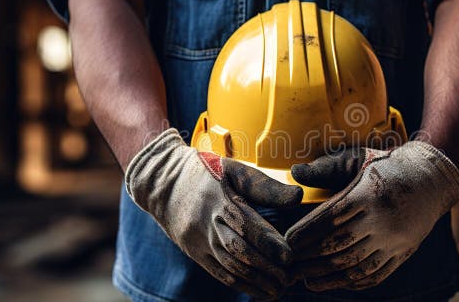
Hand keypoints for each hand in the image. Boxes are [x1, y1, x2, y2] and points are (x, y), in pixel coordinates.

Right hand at [125, 128, 302, 298]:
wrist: (161, 182)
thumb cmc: (206, 172)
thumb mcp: (233, 169)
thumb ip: (265, 185)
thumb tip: (298, 197)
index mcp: (218, 200)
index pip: (246, 225)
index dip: (268, 243)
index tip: (289, 256)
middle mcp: (206, 223)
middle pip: (238, 251)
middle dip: (266, 268)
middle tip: (288, 279)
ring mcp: (198, 241)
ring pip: (229, 266)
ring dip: (255, 281)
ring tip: (278, 290)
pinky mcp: (194, 252)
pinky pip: (218, 272)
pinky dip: (239, 284)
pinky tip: (258, 291)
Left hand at [284, 141, 458, 290]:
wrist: (432, 178)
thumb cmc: (387, 165)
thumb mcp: (358, 158)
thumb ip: (326, 167)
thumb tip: (296, 173)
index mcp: (368, 195)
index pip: (329, 220)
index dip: (306, 234)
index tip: (288, 242)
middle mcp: (382, 220)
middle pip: (338, 246)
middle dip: (310, 259)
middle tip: (289, 265)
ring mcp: (394, 240)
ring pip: (355, 265)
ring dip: (328, 277)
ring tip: (306, 281)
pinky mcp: (404, 252)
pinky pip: (376, 275)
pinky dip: (353, 282)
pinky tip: (335, 283)